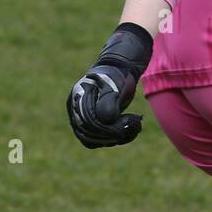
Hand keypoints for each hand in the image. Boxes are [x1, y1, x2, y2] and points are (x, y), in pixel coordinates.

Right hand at [66, 23, 153, 148]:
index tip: (124, 124)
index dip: (105, 128)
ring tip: (135, 125)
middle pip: (88, 135)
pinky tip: (132, 129)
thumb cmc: (117, 76)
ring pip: (94, 140)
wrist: (120, 71)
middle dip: (112, 134)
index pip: (86, 122)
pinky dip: (117, 138)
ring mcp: (83, 118)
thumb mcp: (115, 85)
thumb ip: (109, 101)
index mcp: (78, 98)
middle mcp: (76, 110)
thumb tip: (106, 120)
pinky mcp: (93, 125)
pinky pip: (100, 140)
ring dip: (116, 138)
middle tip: (133, 124)